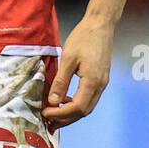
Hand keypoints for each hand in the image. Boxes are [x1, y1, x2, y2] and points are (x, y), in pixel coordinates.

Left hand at [42, 15, 115, 129]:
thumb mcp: (68, 58)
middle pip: (83, 111)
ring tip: (54, 115)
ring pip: (87, 106)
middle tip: (48, 122)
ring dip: (71, 113)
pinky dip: (77, 104)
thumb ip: (61, 81)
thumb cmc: (84, 38)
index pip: (77, 108)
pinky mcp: (101, 79)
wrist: (100, 25)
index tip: (45, 113)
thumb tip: (53, 101)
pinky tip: (65, 100)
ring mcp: (103, 83)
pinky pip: (89, 98)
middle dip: (65, 119)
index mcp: (93, 81)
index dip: (60, 114)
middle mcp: (101, 86)